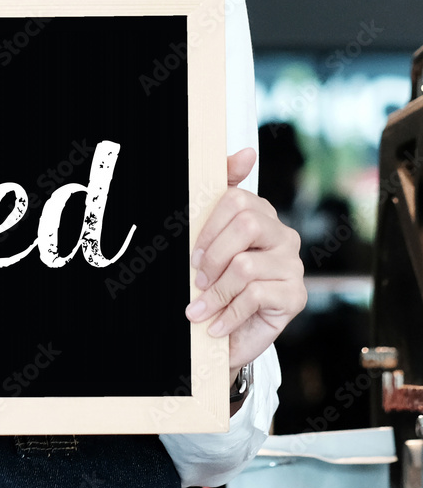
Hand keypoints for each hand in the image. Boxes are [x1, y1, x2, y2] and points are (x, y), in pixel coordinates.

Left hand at [184, 148, 306, 373]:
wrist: (226, 335)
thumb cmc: (214, 285)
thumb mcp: (206, 242)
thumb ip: (217, 196)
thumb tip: (245, 152)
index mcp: (260, 216)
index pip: (236, 199)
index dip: (208, 226)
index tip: (192, 254)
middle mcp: (282, 236)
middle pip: (247, 225)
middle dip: (213, 256)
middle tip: (196, 280)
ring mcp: (292, 266)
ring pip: (246, 266)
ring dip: (214, 293)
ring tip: (198, 310)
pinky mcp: (294, 296)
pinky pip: (255, 296)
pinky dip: (228, 313)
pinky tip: (215, 325)